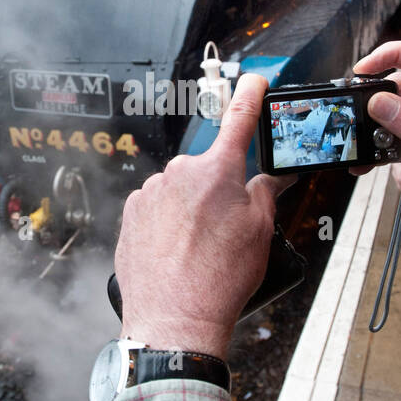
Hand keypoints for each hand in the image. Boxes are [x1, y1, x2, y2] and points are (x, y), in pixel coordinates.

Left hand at [114, 74, 295, 359]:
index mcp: (217, 171)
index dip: (250, 97)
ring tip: (197, 249)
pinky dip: (166, 224)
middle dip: (217, 191)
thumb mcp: (259, 233)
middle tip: (225, 230)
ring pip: (179, 191)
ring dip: (189, 210)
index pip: (239, 120)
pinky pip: (155, 208)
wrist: (173, 320)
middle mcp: (179, 173)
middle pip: (206, 169)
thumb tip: (271, 177)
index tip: (254, 80)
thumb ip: (265, 194)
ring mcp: (150, 192)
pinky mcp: (129, 214)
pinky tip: (175, 252)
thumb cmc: (218, 280)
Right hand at [352, 41, 400, 303]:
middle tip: (350, 109)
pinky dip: (379, 152)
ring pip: (397, 118)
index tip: (365, 67)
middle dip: (376, 96)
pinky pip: (398, 145)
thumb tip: (380, 102)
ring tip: (354, 140)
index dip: (395, 54)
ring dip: (375, 128)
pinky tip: (365, 163)